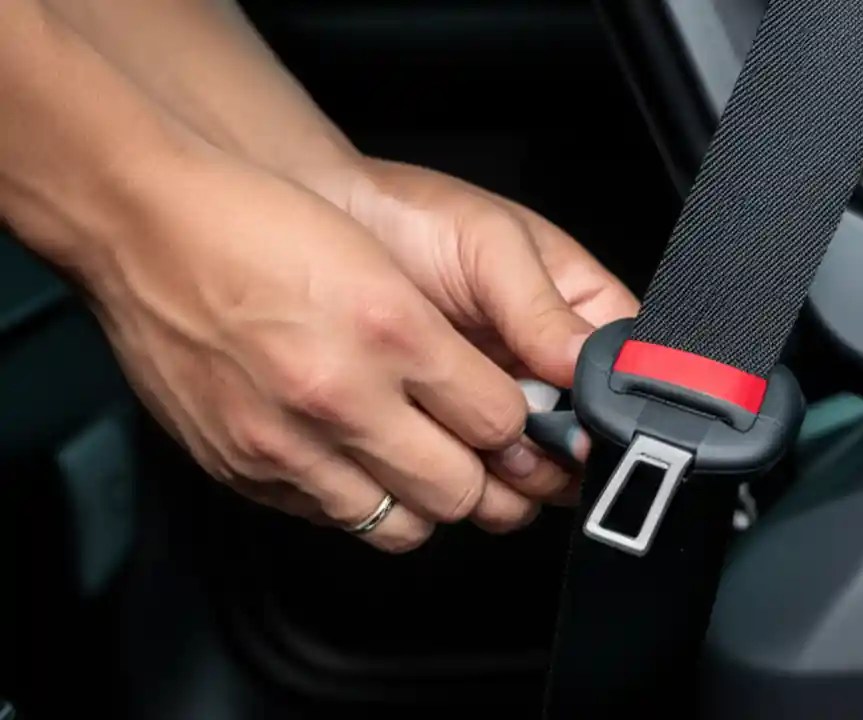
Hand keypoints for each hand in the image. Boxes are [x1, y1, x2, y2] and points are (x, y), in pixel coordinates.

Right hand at [81, 150, 558, 550]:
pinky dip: (359, 500)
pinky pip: (330, 519)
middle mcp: (339, 396)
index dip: (521, 425)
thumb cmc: (270, 228)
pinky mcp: (242, 468)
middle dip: (486, 478)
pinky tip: (357, 459)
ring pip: (401, 525)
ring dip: (425, 501)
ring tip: (423, 461)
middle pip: (460, 491)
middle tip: (483, 452)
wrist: (148, 225)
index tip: (518, 416)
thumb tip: (509, 407)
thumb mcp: (385, 266)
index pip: (500, 422)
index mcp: (390, 332)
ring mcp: (285, 442)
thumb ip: (453, 341)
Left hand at [337, 159, 638, 527]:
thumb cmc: (413, 218)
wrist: (326, 230)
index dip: (612, 410)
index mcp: (583, 316)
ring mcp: (505, 410)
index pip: (629, 378)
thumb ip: (539, 306)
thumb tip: (587, 365)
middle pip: (589, 445)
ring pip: (539, 480)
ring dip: (517, 479)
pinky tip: (445, 453)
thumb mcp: (490, 244)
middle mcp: (553, 371)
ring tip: (480, 446)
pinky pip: (483, 485)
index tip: (576, 422)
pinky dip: (471, 485)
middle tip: (518, 436)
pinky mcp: (455, 438)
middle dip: (559, 454)